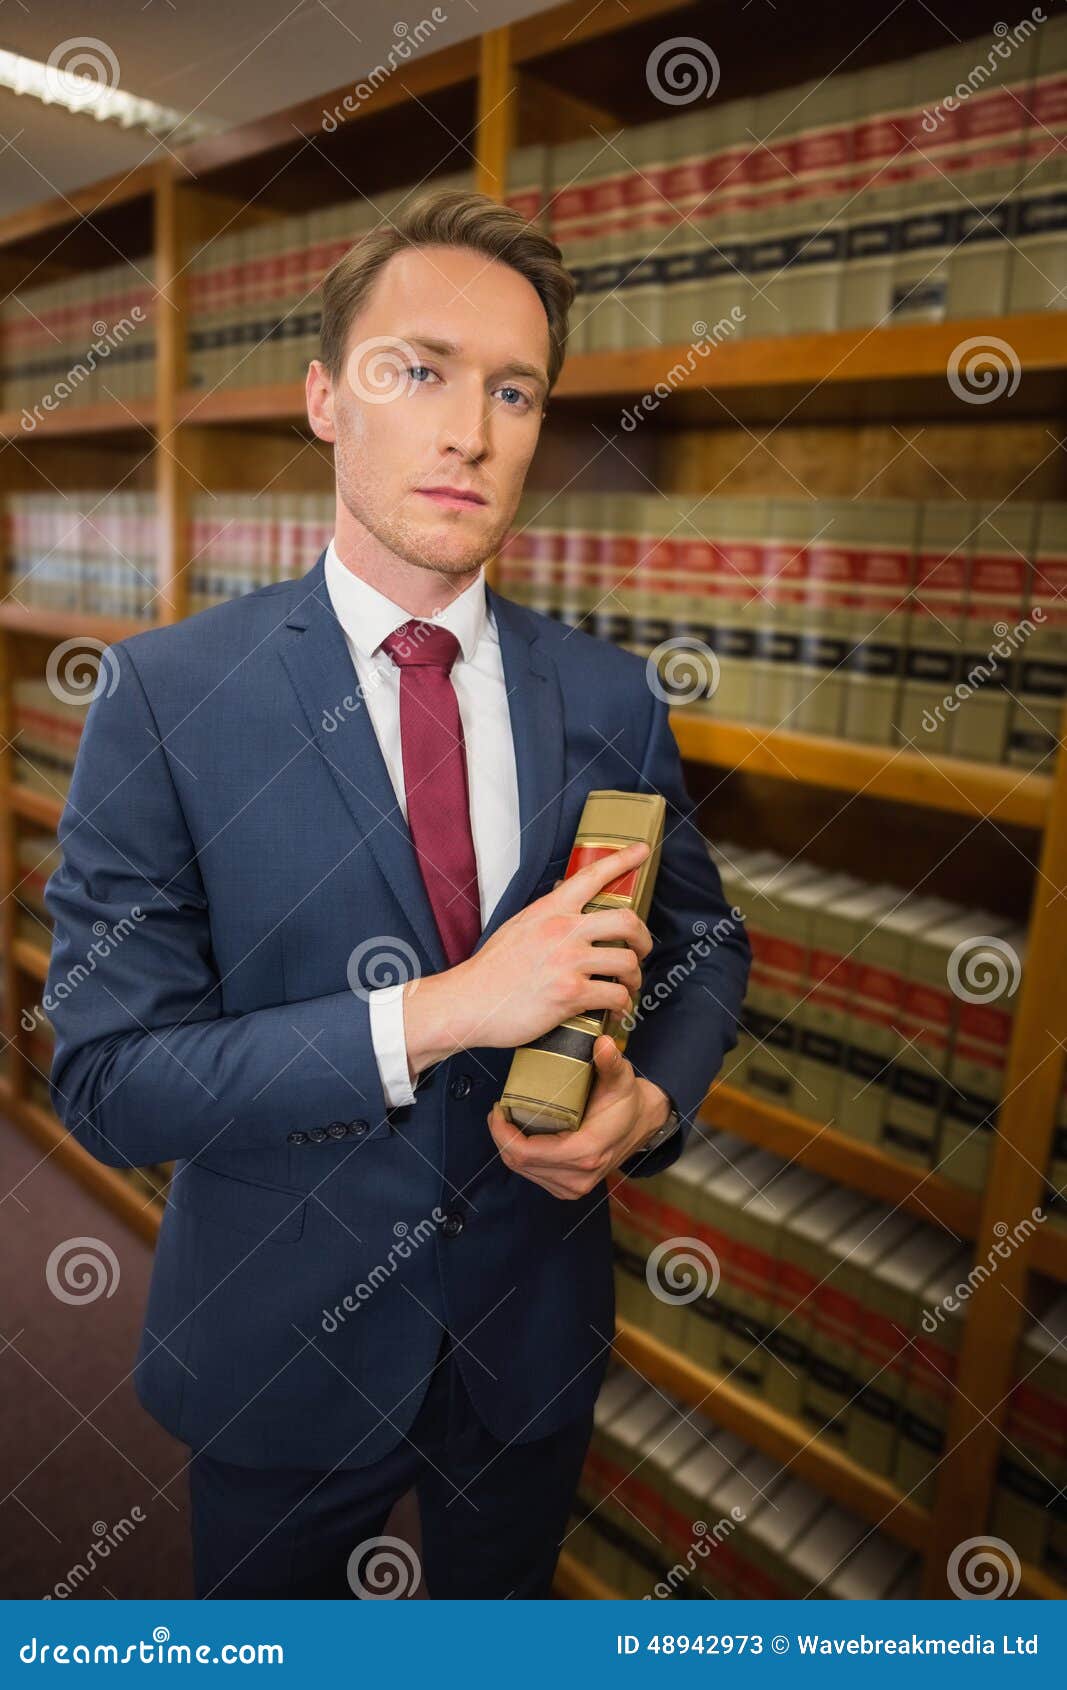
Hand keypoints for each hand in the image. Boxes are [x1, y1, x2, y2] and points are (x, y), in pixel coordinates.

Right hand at [402, 840, 653, 1069]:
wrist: (468, 1001)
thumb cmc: (492, 970)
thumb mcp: (519, 927)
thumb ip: (547, 917)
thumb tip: (567, 907)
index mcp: (550, 910)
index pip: (592, 875)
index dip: (622, 860)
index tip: (642, 850)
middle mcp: (563, 930)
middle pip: (627, 921)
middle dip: (644, 939)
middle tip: (641, 950)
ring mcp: (568, 961)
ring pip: (627, 963)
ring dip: (634, 978)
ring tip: (627, 987)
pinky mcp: (570, 993)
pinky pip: (615, 996)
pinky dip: (622, 1006)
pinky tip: (616, 1009)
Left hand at [485, 1034, 671, 1198]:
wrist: (642, 1123)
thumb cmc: (627, 1100)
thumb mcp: (621, 1078)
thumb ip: (611, 1062)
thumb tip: (602, 1044)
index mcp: (586, 1152)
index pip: (527, 1153)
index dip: (503, 1133)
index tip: (498, 1109)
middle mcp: (579, 1177)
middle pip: (519, 1163)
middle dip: (501, 1137)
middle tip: (498, 1111)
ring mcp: (574, 1187)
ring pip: (523, 1171)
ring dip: (509, 1147)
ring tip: (506, 1120)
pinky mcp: (570, 1189)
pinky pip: (534, 1176)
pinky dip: (522, 1157)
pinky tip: (521, 1136)